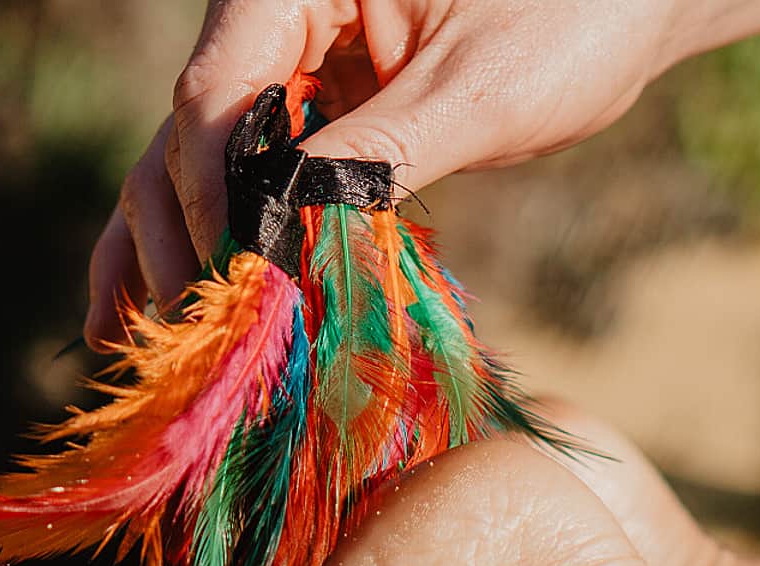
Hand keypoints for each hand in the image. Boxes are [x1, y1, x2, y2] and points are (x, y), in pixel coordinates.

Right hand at [83, 0, 759, 349]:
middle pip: (186, 139)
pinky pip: (236, 184)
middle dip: (188, 239)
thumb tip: (283, 237)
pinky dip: (201, 244)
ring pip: (188, 166)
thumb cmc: (576, 13)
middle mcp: (271, 23)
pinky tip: (142, 307)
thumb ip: (382, 154)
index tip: (231, 287)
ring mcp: (284, 75)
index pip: (216, 91)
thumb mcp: (483, 88)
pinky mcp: (306, 122)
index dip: (213, 197)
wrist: (624, 5)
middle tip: (196, 337)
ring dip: (167, 251)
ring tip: (135, 339)